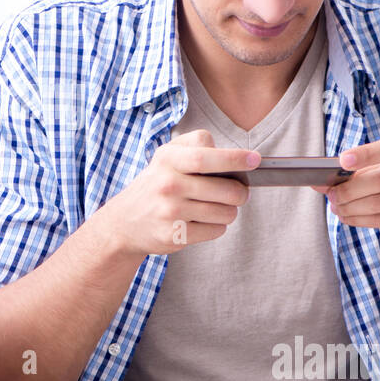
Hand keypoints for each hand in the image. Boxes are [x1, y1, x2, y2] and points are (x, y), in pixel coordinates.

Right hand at [97, 129, 258, 258]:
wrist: (124, 222)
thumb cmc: (155, 184)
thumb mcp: (167, 156)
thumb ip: (196, 144)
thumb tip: (231, 155)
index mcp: (167, 160)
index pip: (205, 158)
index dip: (234, 159)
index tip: (255, 160)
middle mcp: (167, 185)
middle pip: (225, 190)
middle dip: (241, 193)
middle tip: (240, 192)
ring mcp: (170, 212)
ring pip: (224, 213)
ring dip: (229, 211)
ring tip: (216, 207)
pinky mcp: (174, 235)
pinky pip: (215, 230)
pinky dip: (216, 226)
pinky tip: (201, 221)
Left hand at [310, 135, 379, 250]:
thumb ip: (362, 170)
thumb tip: (320, 182)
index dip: (367, 153)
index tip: (342, 160)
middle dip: (350, 188)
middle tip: (331, 193)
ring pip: (379, 203)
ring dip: (351, 206)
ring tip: (335, 205)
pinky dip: (359, 219)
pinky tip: (347, 216)